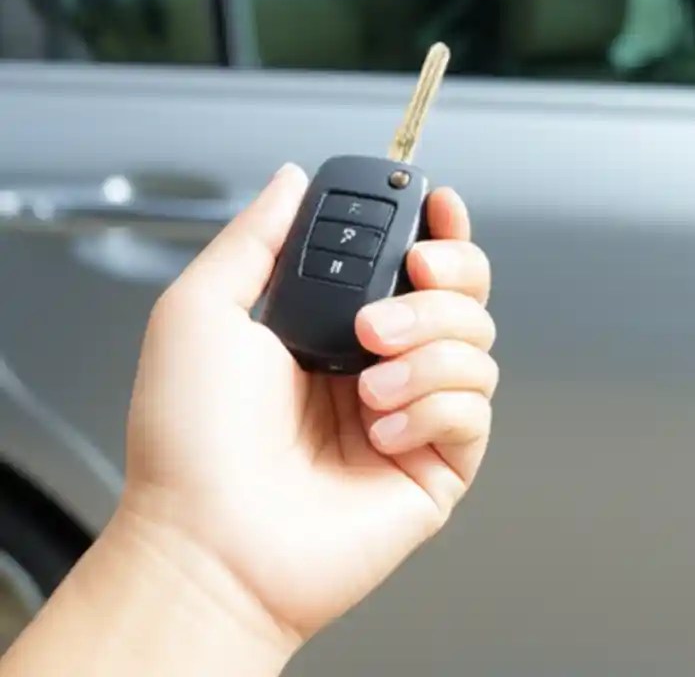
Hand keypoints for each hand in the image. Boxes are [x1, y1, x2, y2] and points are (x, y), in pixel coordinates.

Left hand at [116, 163, 496, 644]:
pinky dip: (433, 408)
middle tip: (403, 289)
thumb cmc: (189, 444)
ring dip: (427, 351)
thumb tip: (292, 181)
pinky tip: (380, 430)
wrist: (209, 540)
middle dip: (446, 278)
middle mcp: (380, 367)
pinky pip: (475, 412)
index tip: (437, 208)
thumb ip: (256, 236)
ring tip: (366, 384)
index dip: (437, 229)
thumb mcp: (201, 310)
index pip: (409, 262)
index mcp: (331, 327)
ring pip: (478, 346)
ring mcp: (414, 417)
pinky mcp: (439, 467)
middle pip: (464, 294)